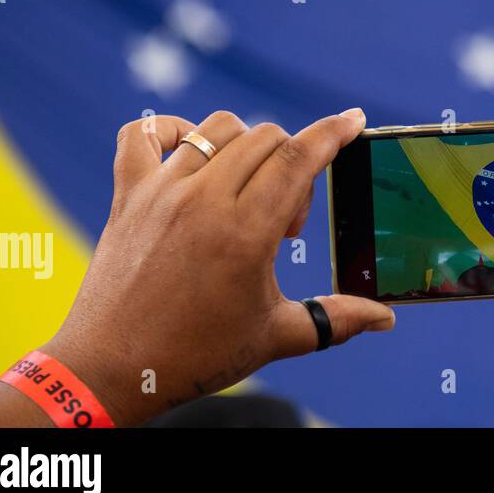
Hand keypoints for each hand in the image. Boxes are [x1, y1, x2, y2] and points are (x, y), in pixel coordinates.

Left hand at [39, 108, 394, 425]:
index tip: (354, 120)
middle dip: (293, 165)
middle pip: (268, 140)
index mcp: (245, 232)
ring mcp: (161, 192)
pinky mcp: (127, 194)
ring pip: (218, 129)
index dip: (334, 132)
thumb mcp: (274, 336)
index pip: (300, 158)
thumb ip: (334, 320)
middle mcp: (203, 201)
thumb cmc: (194, 356)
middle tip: (282, 222)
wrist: (108, 372)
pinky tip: (190, 159)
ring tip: (243, 195)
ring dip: (245, 149)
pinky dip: (173, 133)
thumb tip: (385, 318)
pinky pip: (146, 133)